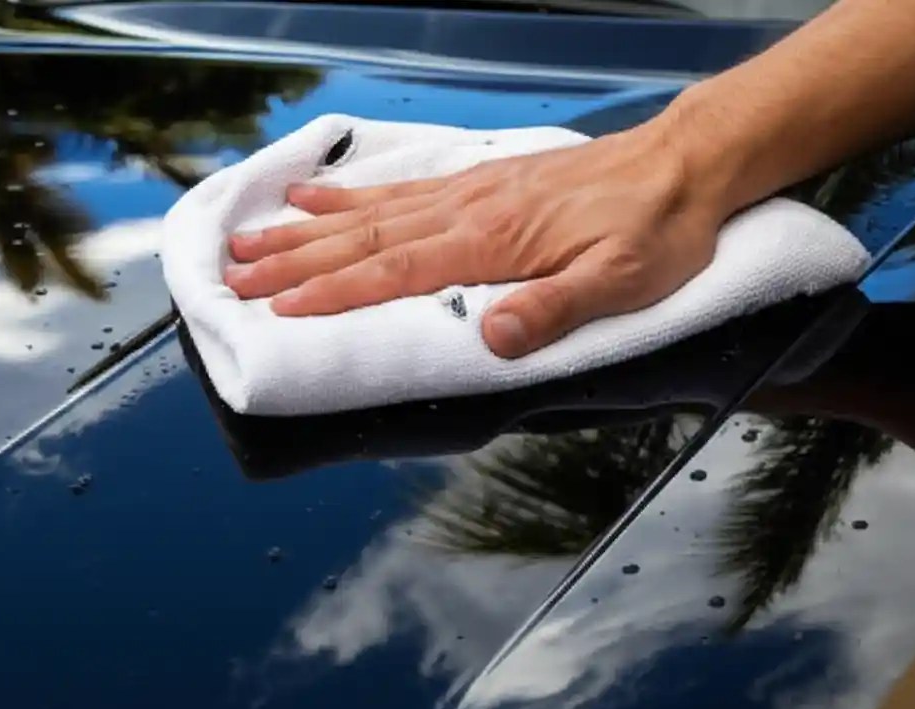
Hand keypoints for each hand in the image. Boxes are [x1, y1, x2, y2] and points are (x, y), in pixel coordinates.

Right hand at [222, 123, 728, 357]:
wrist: (679, 165)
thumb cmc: (655, 230)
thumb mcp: (623, 282)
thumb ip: (555, 309)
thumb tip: (491, 336)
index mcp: (490, 242)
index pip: (394, 271)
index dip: (333, 292)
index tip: (279, 307)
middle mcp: (463, 212)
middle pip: (361, 240)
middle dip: (294, 260)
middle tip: (234, 275)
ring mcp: (464, 192)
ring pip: (368, 213)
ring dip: (305, 228)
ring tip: (251, 237)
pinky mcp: (474, 182)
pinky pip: (397, 188)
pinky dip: (349, 193)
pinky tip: (315, 193)